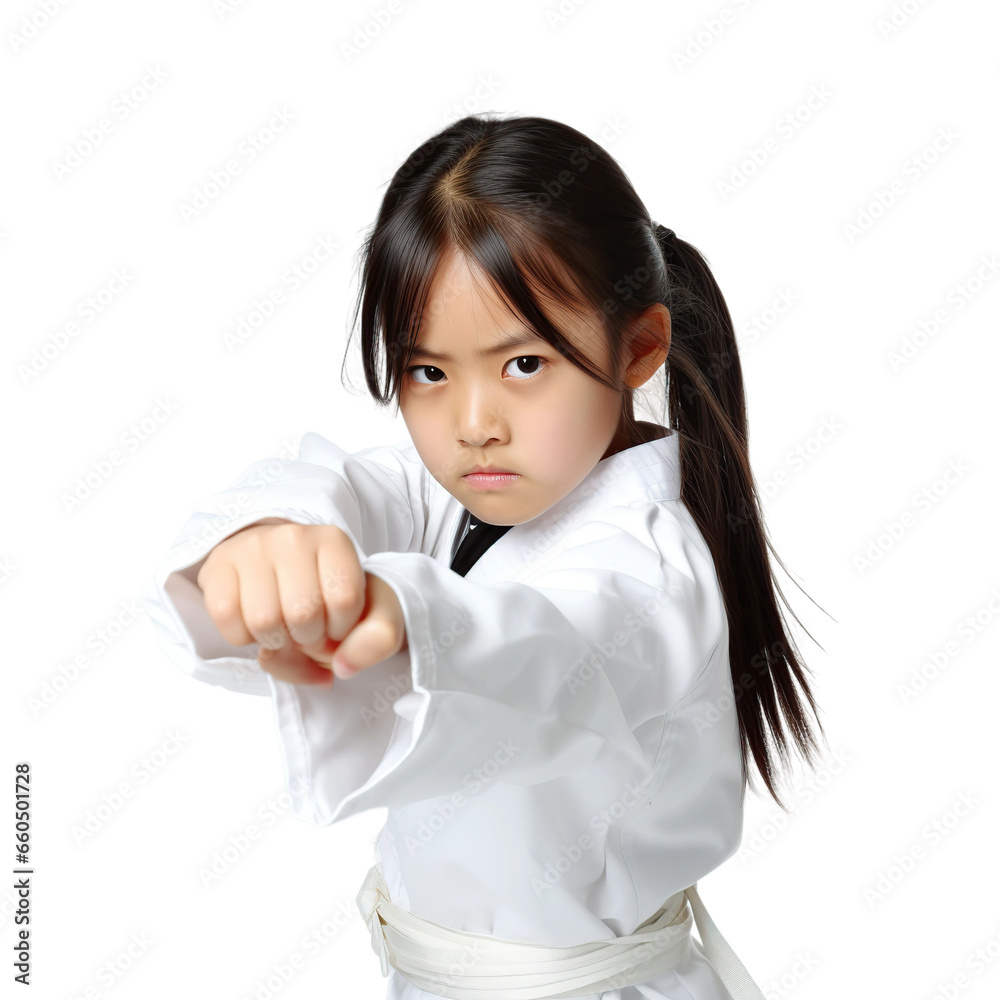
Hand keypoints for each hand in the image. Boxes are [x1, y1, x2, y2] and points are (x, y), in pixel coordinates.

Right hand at [196, 521, 407, 684]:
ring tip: (280, 627)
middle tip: (304, 632)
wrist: (270, 564)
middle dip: (306, 640)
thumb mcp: (362, 607)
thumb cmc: (320, 591)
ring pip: (264, 621)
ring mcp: (253, 546)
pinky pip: (227, 618)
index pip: (344, 600)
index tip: (335, 626)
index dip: (341, 630)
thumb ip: (371, 640)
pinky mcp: (218, 563)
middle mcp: (294, 537)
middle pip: (303, 615)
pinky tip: (252, 622)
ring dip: (273, 641)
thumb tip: (329, 677)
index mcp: (334, 542)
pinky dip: (241, 635)